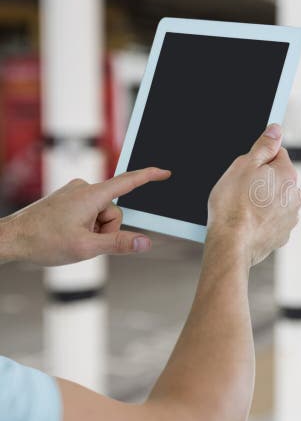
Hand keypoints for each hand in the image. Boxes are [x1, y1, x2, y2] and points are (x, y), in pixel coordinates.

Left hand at [0, 168, 170, 265]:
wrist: (10, 239)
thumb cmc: (43, 242)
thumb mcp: (86, 247)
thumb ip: (119, 244)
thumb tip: (145, 242)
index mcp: (91, 195)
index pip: (128, 182)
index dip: (149, 176)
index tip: (164, 172)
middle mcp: (83, 189)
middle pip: (114, 211)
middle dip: (107, 230)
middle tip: (84, 243)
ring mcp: (73, 193)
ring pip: (101, 215)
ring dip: (94, 230)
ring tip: (71, 239)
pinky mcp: (66, 200)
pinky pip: (88, 213)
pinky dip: (84, 227)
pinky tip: (66, 235)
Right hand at [206, 123, 300, 266]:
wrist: (230, 244)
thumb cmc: (232, 205)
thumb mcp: (243, 166)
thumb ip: (263, 146)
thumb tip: (276, 130)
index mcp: (288, 175)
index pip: (278, 154)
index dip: (259, 159)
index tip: (247, 170)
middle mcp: (295, 196)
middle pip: (278, 178)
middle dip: (263, 181)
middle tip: (241, 190)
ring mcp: (291, 218)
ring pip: (276, 200)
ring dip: (264, 201)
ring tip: (243, 208)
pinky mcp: (282, 235)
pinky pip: (273, 220)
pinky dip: (263, 219)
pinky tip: (247, 222)